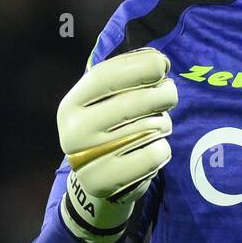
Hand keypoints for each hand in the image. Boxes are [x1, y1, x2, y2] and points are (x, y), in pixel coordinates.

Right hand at [57, 47, 177, 242]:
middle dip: (160, 94)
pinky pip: (152, 155)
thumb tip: (158, 61)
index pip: (105, 76)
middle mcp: (74, 131)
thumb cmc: (108, 132)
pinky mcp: (106, 181)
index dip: (138, 66)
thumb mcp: (104, 103)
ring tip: (159, 124)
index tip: (163, 63)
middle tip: (170, 93)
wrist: (96, 181)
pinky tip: (158, 147)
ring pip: (147, 129)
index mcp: (71, 104)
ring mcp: (88, 159)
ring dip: (163, 123)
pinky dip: (163, 149)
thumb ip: (124, 81)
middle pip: (131, 103)